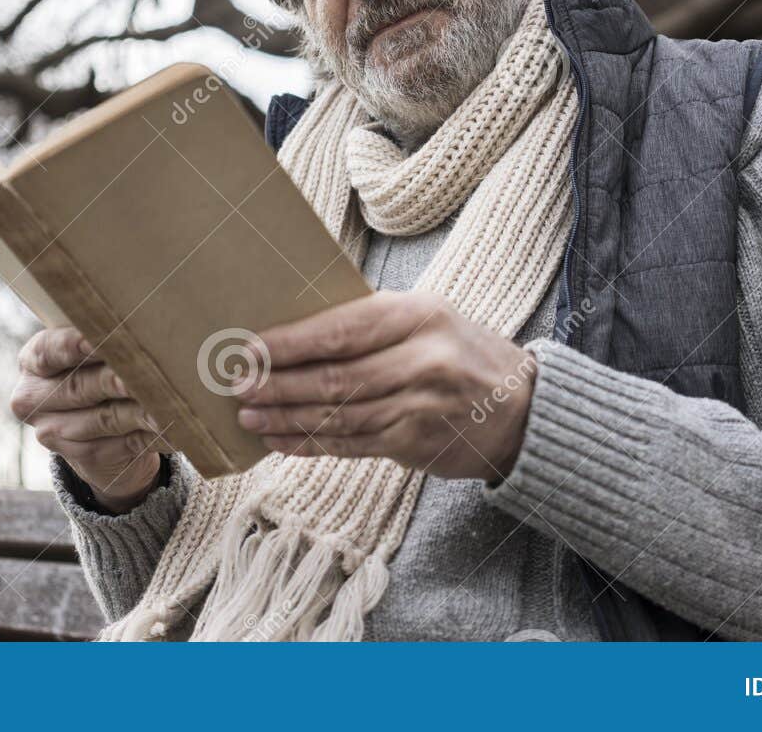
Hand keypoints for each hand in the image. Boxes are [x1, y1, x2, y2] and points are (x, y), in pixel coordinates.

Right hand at [10, 327, 169, 511]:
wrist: (99, 429)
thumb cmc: (97, 368)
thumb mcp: (89, 350)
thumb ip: (104, 336)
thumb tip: (140, 324)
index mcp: (32, 362)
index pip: (49, 351)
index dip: (75, 345)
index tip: (99, 339)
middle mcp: (34, 399)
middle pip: (80, 386)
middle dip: (117, 377)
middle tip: (146, 369)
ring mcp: (57, 433)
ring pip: (107, 418)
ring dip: (143, 409)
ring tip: (171, 398)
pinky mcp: (89, 458)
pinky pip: (129, 444)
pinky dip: (158, 434)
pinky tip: (179, 427)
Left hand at [234, 291, 536, 480]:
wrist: (522, 408)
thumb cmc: (461, 353)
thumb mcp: (428, 320)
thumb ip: (372, 323)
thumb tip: (294, 333)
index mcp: (420, 316)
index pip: (342, 330)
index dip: (291, 343)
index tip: (249, 349)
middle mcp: (423, 359)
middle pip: (336, 377)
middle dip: (279, 384)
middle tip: (239, 387)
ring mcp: (422, 405)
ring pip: (340, 415)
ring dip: (288, 419)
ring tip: (250, 417)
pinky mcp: (417, 443)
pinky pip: (353, 444)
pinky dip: (312, 444)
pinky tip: (281, 441)